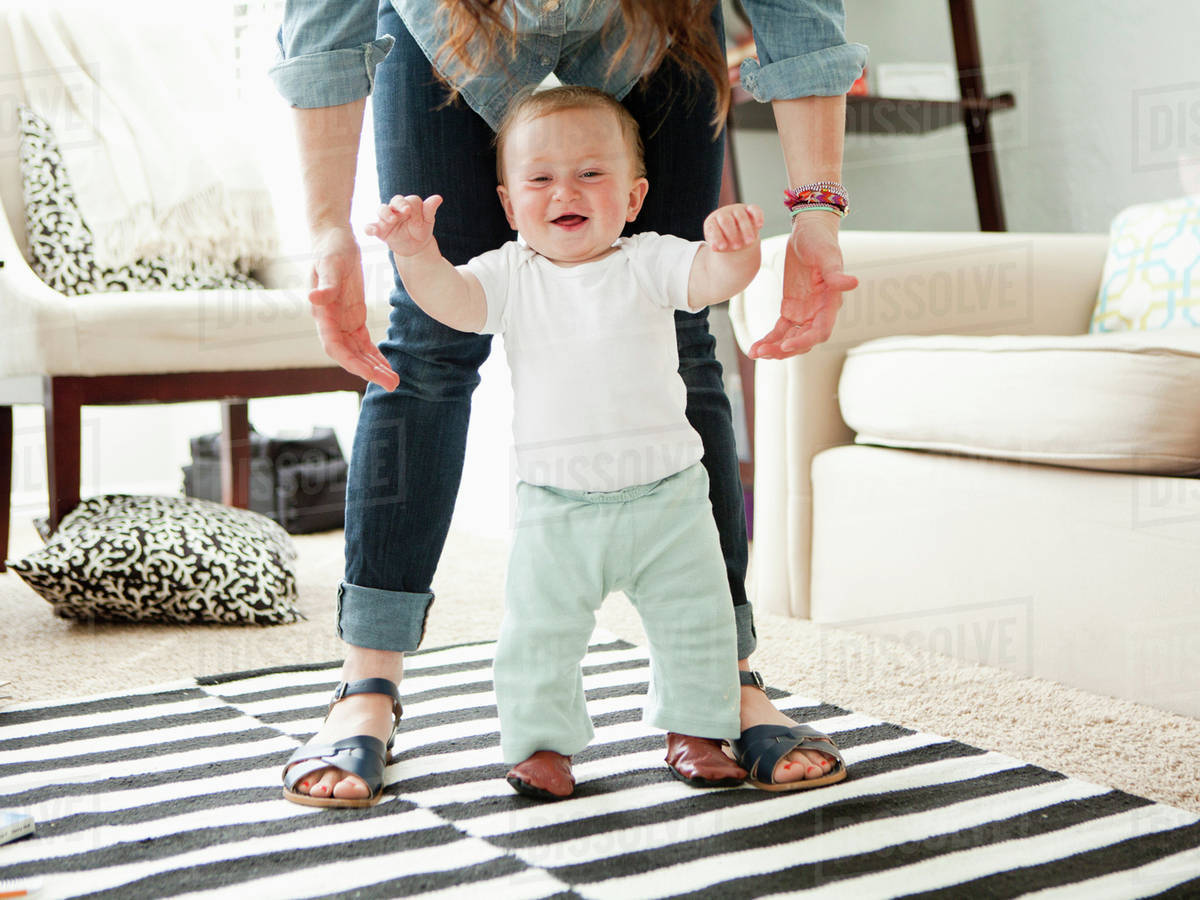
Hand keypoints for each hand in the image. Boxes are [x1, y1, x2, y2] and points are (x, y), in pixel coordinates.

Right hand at [307, 226, 398, 391]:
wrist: (334, 239)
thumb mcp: (331, 264)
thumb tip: (314, 299)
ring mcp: (342, 323)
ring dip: (374, 368)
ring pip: (358, 353)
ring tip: (394, 381)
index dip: (351, 362)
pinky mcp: (353, 318)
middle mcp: (331, 324)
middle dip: (369, 371)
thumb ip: (326, 285)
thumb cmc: (330, 249)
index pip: (335, 347)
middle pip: (349, 355)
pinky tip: (388, 367)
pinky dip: (375, 356)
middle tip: (392, 384)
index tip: (370, 374)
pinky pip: (364, 343)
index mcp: (323, 315)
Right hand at [365, 194, 442, 257]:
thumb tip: (438, 198)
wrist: (415, 247)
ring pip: (381, 210)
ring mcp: (387, 219)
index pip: (409, 201)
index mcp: (409, 204)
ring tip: (391, 220)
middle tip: (405, 211)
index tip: (411, 213)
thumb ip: (429, 210)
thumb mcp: (427, 221)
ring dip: (385, 213)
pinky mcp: (380, 230)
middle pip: (394, 201)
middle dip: (398, 205)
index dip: (410, 206)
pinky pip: (371, 227)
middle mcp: (396, 209)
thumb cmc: (421, 230)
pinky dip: (369, 228)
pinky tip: (372, 231)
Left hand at [703, 202, 763, 251]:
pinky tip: (760, 226)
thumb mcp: (719, 245)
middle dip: (732, 234)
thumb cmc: (724, 240)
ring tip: (749, 242)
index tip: (722, 247)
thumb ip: (716, 246)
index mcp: (712, 221)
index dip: (717, 237)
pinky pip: (755, 210)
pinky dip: (758, 216)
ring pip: (741, 217)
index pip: (713, 228)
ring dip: (746, 230)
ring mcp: (737, 210)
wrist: (736, 235)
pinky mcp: (750, 209)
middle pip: (726, 221)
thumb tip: (714, 248)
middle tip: (737, 247)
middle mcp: (724, 213)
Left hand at [748, 212, 858, 358]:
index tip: (785, 345)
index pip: (820, 331)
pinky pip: (781, 329)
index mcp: (830, 303)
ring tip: (754, 353)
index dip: (804, 341)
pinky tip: (755, 347)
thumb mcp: (827, 255)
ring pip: (791, 338)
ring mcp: (805, 312)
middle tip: (762, 352)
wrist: (808, 230)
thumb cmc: (820, 240)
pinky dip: (770, 339)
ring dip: (774, 348)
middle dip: (784, 349)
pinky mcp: (791, 308)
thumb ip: (835, 273)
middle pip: (803, 340)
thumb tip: (853, 283)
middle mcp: (819, 312)